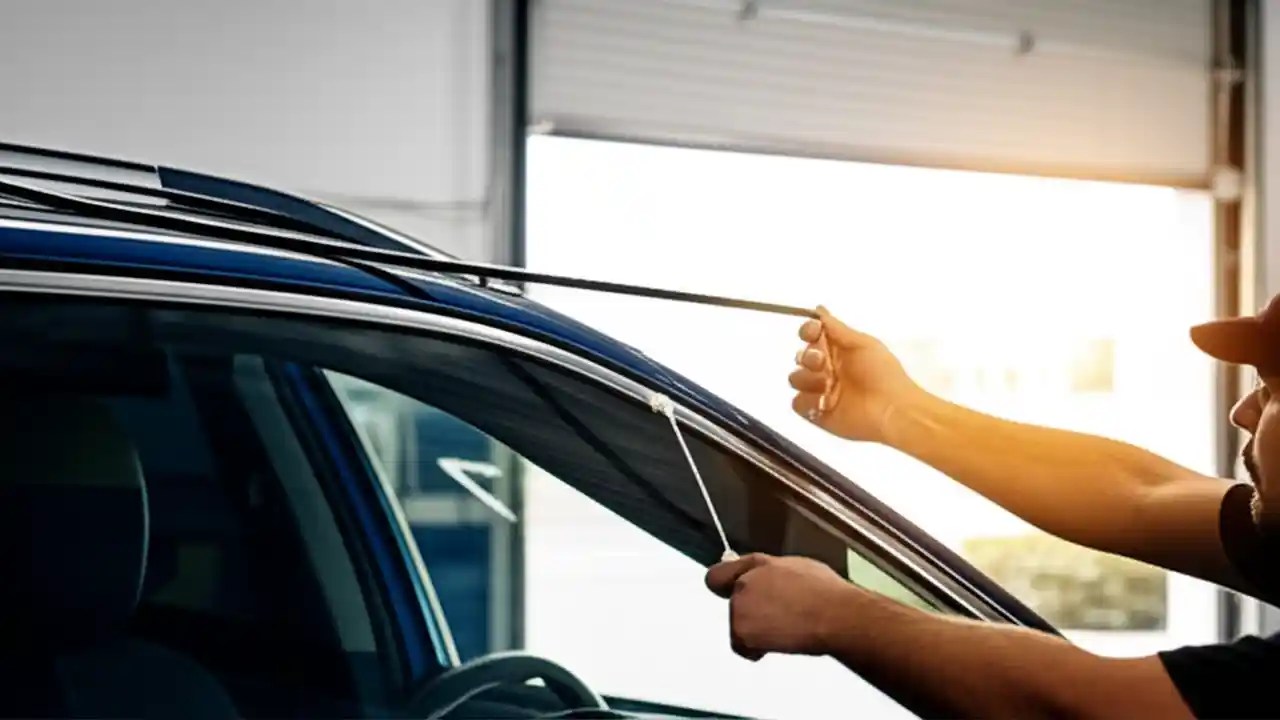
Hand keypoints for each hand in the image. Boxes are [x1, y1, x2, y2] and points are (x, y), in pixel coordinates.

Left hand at [705, 553, 858, 659]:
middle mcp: (743, 581)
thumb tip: (766, 578)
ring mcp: (739, 605)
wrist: (835, 615)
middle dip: (751, 613)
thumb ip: (771, 572)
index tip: (731, 594)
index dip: (726, 586)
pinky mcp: (740, 629)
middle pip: (734, 604)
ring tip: (785, 630)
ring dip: (755, 632)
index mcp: (757, 563)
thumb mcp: (797, 568)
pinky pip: (741, 646)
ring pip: (738, 626)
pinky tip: (778, 643)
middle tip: (779, 619)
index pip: (720, 574)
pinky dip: (755, 650)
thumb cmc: (827, 593)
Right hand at [789, 306, 925, 442]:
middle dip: (808, 356)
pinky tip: (824, 401)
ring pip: (796, 378)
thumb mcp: (863, 344)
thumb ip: (837, 328)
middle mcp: (827, 369)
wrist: (892, 410)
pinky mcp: (816, 413)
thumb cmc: (883, 374)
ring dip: (807, 378)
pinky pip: (798, 403)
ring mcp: (820, 392)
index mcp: (838, 351)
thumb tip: (819, 309)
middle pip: (801, 356)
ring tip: (827, 385)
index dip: (808, 331)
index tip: (812, 332)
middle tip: (822, 363)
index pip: (812, 335)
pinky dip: (807, 400)